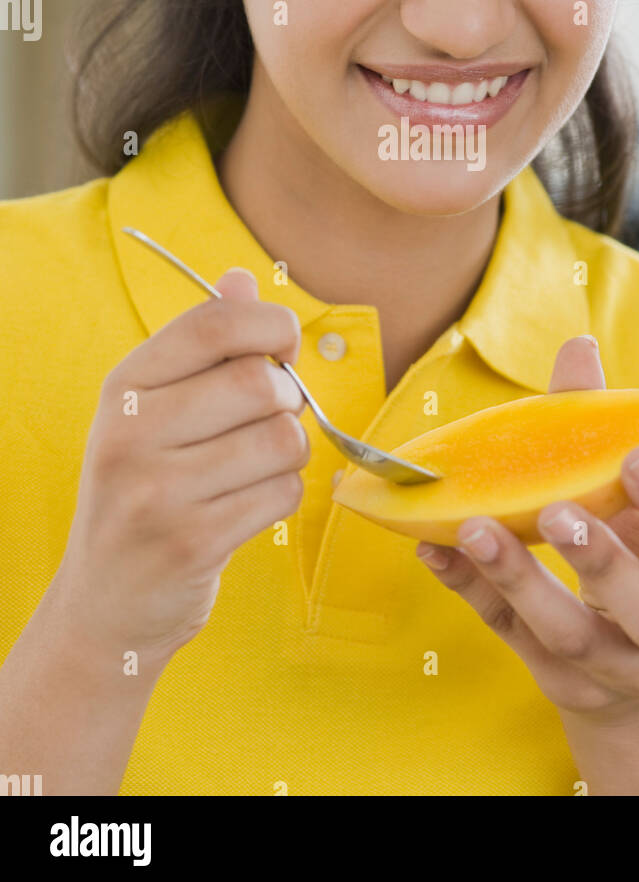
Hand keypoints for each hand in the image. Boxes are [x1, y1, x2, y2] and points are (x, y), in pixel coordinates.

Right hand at [52, 268, 308, 667]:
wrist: (105, 603)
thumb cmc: (144, 491)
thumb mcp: (154, 410)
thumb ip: (202, 343)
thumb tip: (241, 278)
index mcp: (125, 387)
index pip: (214, 323)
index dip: (271, 326)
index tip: (282, 350)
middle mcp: (131, 434)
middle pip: (258, 382)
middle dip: (286, 398)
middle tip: (271, 418)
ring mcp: (158, 492)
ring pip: (280, 440)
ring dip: (289, 452)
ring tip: (258, 467)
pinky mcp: (192, 542)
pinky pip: (282, 494)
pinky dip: (284, 495)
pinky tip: (251, 505)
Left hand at [416, 336, 638, 722]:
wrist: (636, 673)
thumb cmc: (638, 559)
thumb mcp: (638, 506)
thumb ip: (606, 430)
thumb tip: (577, 346)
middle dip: (601, 561)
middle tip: (556, 511)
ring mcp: (611, 666)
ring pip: (569, 634)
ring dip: (520, 580)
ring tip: (473, 527)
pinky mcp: (556, 678)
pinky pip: (509, 636)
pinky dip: (471, 590)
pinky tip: (433, 548)